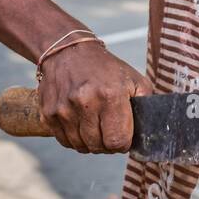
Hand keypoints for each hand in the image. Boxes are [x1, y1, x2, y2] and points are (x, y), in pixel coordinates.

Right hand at [38, 43, 152, 152]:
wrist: (68, 52)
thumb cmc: (105, 68)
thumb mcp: (134, 80)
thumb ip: (146, 105)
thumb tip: (149, 130)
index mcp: (110, 95)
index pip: (118, 141)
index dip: (123, 144)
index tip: (123, 136)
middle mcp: (85, 103)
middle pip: (100, 147)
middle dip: (108, 144)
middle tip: (109, 130)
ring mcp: (64, 110)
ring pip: (82, 147)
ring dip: (91, 142)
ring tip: (95, 125)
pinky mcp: (48, 114)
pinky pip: (65, 141)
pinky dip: (75, 139)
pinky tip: (80, 124)